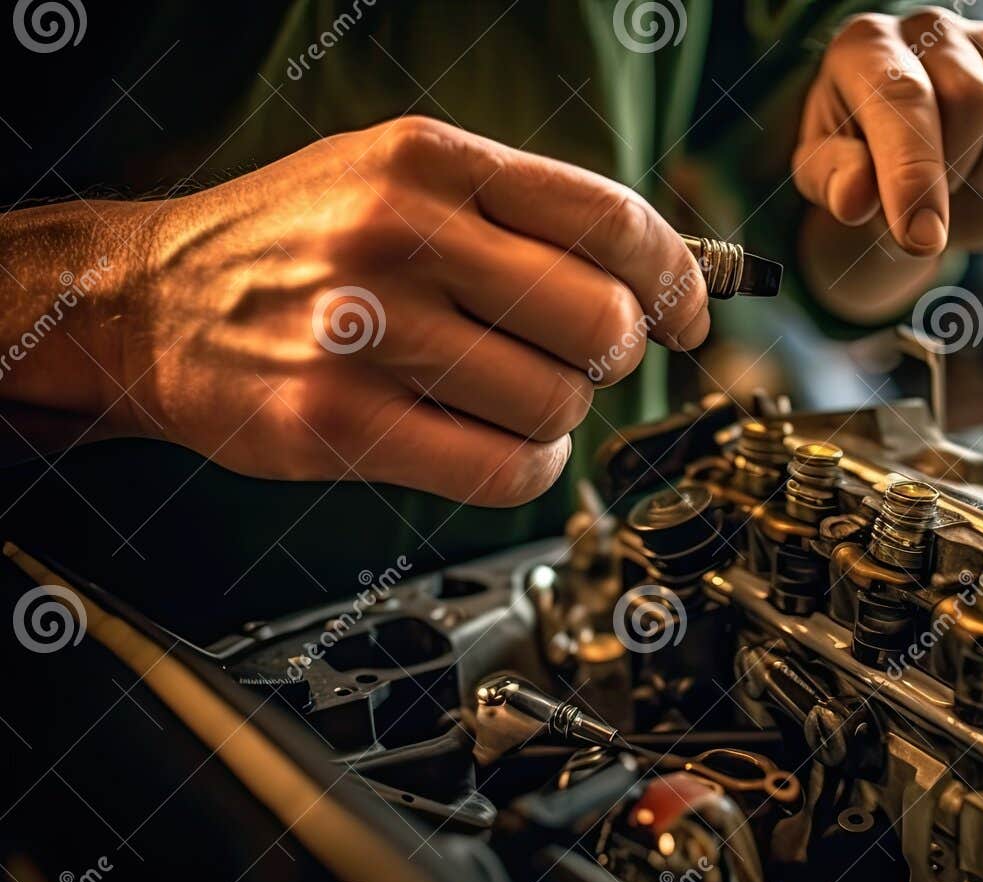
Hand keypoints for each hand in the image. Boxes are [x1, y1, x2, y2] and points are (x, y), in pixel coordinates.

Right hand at [113, 117, 708, 505]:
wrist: (145, 302)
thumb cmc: (294, 243)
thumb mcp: (395, 175)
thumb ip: (518, 210)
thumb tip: (655, 273)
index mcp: (429, 162)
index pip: (608, 218)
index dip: (676, 277)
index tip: (689, 312)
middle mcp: (399, 235)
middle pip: (599, 319)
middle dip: (615, 351)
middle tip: (583, 358)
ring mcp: (366, 333)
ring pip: (557, 402)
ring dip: (562, 415)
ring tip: (517, 397)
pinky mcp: (338, 423)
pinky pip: (503, 470)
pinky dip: (528, 468)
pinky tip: (502, 445)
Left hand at [792, 8, 982, 314]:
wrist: (912, 161)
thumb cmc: (866, 166)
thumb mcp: (830, 180)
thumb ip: (836, 183)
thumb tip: (852, 198)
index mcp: (868, 49)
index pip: (902, 99)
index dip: (914, 174)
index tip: (920, 239)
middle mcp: (933, 28)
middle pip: (974, 100)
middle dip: (960, 173)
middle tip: (940, 195)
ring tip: (972, 182)